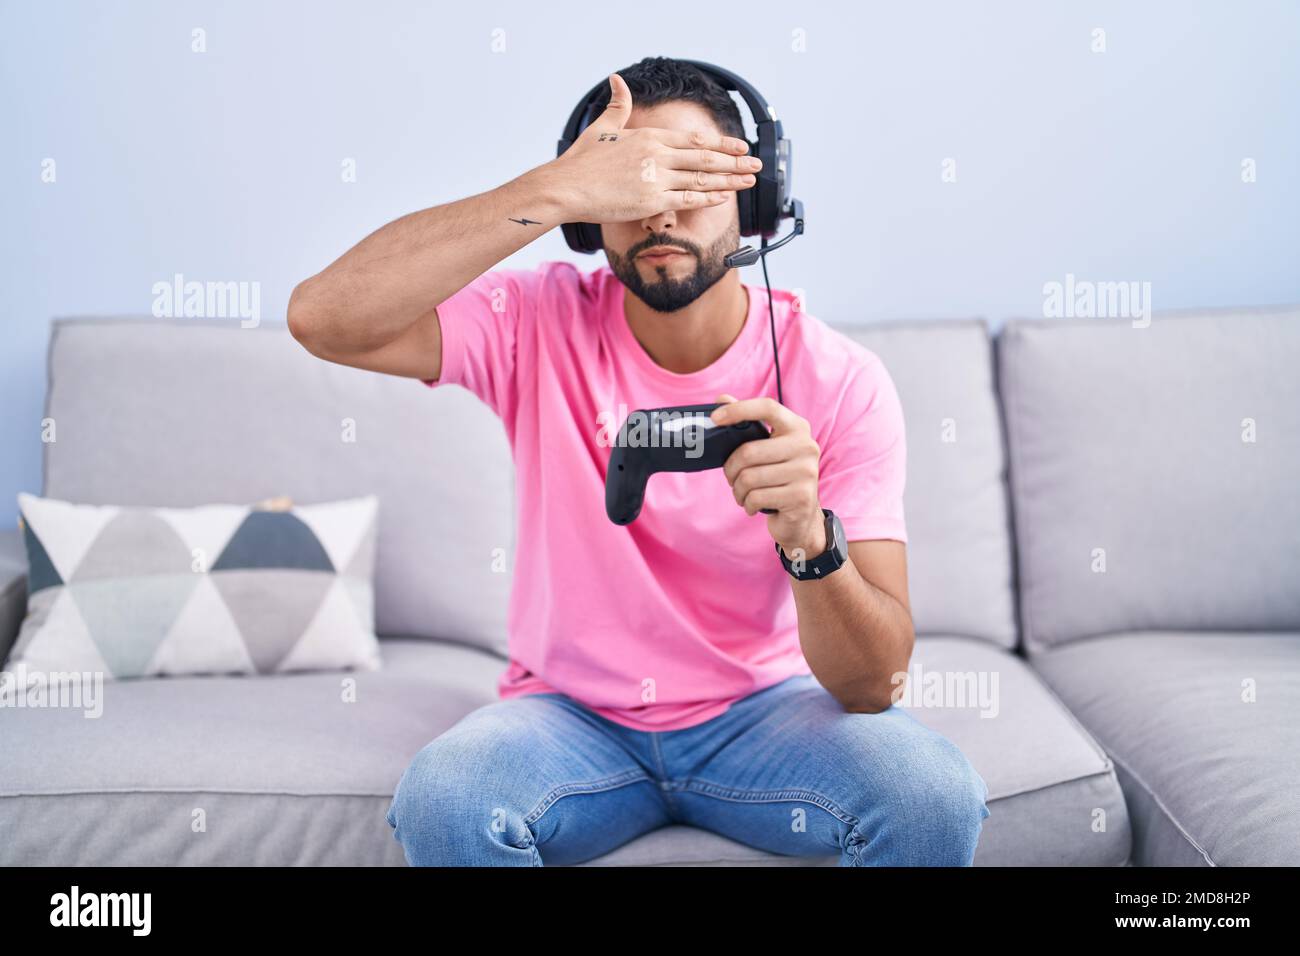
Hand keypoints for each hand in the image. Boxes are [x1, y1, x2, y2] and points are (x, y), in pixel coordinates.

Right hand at [546, 73, 761, 223]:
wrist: (565, 187)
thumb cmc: (581, 160)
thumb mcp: (602, 126)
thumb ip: (618, 105)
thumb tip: (617, 80)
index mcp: (649, 136)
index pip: (694, 138)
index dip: (721, 143)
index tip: (740, 146)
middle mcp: (657, 155)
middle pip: (705, 157)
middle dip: (735, 162)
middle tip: (756, 164)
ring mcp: (656, 178)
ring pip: (702, 179)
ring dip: (729, 180)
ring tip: (749, 181)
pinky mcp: (651, 201)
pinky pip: (687, 199)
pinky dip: (708, 197)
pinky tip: (725, 197)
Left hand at [712, 394, 826, 558]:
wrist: (801, 516)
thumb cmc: (777, 476)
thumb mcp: (766, 448)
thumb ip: (747, 423)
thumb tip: (721, 398)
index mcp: (797, 427)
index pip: (767, 408)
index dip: (739, 410)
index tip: (714, 419)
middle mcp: (806, 446)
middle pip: (749, 451)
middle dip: (730, 469)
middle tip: (730, 477)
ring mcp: (807, 472)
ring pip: (749, 478)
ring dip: (738, 490)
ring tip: (742, 494)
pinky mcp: (801, 497)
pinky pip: (757, 497)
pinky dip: (747, 504)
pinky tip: (753, 505)